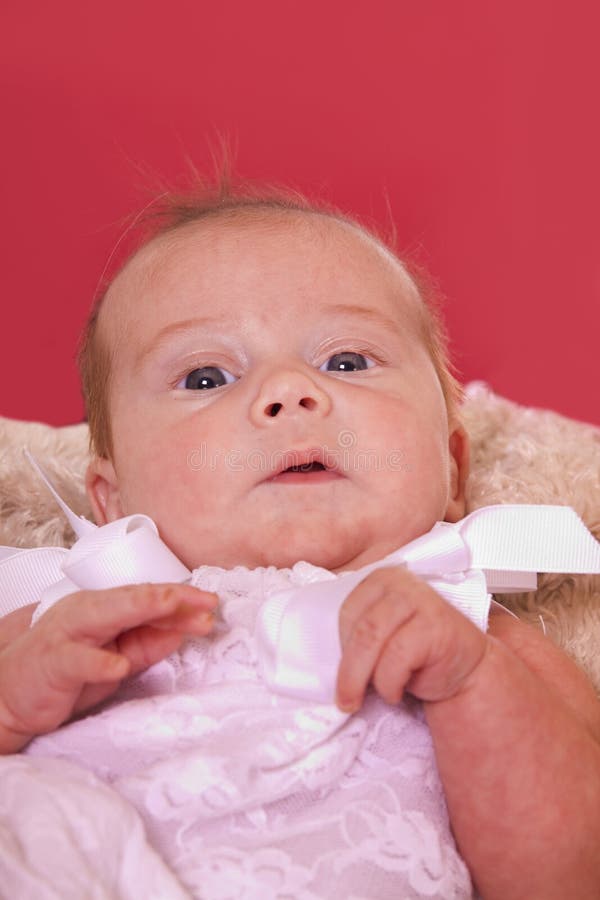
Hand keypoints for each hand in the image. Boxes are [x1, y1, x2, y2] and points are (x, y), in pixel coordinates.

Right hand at [0, 583, 216, 752]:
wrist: (10, 697)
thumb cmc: (62, 674)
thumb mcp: (114, 659)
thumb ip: (145, 645)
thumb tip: (183, 633)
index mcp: (104, 609)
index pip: (149, 599)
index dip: (183, 600)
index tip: (213, 603)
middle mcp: (87, 613)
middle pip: (134, 598)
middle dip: (172, 596)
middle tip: (206, 598)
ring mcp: (68, 634)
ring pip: (107, 614)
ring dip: (142, 608)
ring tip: (172, 607)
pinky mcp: (54, 662)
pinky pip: (78, 660)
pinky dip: (99, 661)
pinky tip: (119, 664)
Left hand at [336, 566, 487, 711]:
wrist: (465, 667)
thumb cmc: (417, 653)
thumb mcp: (383, 633)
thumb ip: (358, 630)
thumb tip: (316, 652)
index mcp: (380, 579)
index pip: (344, 611)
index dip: (339, 646)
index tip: (341, 672)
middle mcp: (400, 582)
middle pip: (357, 628)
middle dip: (347, 670)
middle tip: (345, 699)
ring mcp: (420, 600)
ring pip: (370, 640)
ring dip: (363, 678)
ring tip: (370, 697)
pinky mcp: (435, 625)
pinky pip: (395, 659)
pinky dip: (389, 684)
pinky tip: (398, 691)